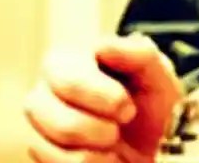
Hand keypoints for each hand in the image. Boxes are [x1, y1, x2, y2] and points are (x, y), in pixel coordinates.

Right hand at [24, 33, 183, 161]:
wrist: (158, 147)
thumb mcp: (157, 76)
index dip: (103, 97)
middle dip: (95, 128)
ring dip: (93, 151)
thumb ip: (137, 53)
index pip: (67, 78)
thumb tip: (101, 47)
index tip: (128, 109)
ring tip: (112, 145)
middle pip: (49, 112)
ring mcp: (40, 124)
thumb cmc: (153, 106)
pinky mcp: (42, 152)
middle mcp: (46, 89)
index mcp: (70, 61)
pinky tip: (104, 158)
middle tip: (120, 127)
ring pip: (48, 144)